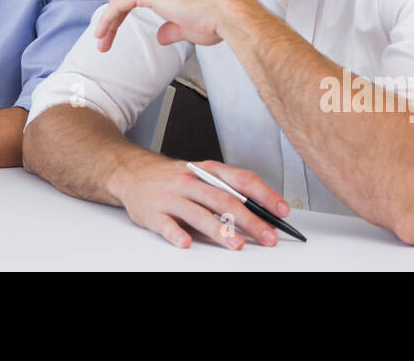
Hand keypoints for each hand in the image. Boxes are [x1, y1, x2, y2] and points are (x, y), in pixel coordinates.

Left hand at [94, 0, 258, 51]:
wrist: (226, 14)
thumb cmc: (214, 20)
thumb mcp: (187, 26)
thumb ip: (171, 28)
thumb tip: (161, 36)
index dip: (123, 16)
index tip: (114, 34)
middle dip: (112, 21)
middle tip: (103, 41)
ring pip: (120, 1)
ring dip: (108, 23)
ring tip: (101, 42)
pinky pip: (119, 4)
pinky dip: (108, 19)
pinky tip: (103, 33)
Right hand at [110, 156, 288, 249]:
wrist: (132, 173)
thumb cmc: (172, 178)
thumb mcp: (201, 175)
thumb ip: (226, 189)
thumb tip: (260, 211)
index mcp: (206, 170)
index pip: (241, 179)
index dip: (264, 195)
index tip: (281, 211)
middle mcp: (190, 181)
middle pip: (224, 199)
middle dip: (249, 220)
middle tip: (267, 236)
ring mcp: (171, 197)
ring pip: (198, 212)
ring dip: (219, 229)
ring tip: (236, 244)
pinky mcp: (153, 212)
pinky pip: (167, 225)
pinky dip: (177, 234)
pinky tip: (187, 243)